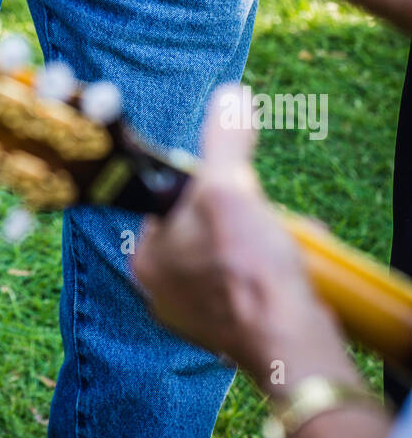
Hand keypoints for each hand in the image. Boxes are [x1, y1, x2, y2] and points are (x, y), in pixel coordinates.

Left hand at [132, 86, 354, 392]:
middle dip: (244, 218)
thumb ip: (223, 139)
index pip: (170, 203)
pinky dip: (277, 270)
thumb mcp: (229, 185)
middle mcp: (164, 294)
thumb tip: (228, 98)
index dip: (206, 187)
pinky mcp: (237, 334)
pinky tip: (292, 270)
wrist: (292, 340)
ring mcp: (200, 318)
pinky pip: (255, 283)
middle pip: (208, 228)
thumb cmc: (248, 267)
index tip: (232, 188)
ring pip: (236, 254)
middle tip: (262, 223)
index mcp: (145, 260)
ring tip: (282, 246)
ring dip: (266, 241)